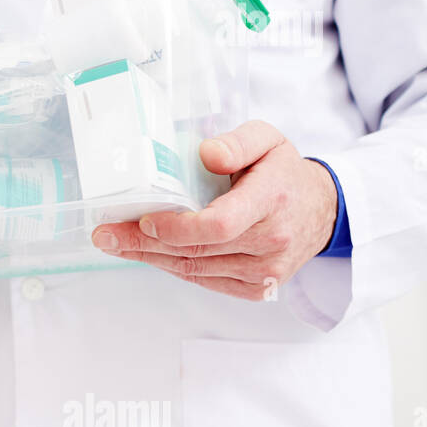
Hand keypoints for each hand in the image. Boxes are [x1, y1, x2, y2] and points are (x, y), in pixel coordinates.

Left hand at [90, 120, 338, 300]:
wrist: (321, 210)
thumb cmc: (284, 172)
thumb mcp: (267, 139)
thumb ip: (237, 142)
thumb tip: (207, 154)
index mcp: (271, 200)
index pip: (220, 224)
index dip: (177, 227)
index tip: (144, 219)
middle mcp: (271, 240)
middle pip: (197, 250)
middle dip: (143, 244)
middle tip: (105, 235)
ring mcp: (266, 271)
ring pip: (196, 269)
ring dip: (152, 257)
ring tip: (115, 244)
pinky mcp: (258, 288)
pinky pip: (206, 280)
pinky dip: (175, 267)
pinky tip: (150, 254)